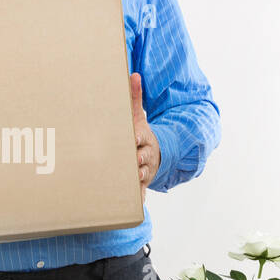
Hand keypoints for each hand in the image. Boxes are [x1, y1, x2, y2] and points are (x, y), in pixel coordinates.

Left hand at [129, 72, 158, 194]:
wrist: (154, 153)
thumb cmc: (138, 133)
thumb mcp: (137, 116)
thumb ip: (134, 97)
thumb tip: (133, 74)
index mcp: (143, 138)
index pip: (139, 138)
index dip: (136, 140)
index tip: (133, 139)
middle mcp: (145, 155)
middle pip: (140, 159)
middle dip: (136, 161)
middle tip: (130, 163)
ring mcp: (143, 170)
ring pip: (140, 176)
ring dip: (134, 179)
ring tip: (126, 183)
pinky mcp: (140, 183)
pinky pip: (139, 192)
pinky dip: (138, 199)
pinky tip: (136, 206)